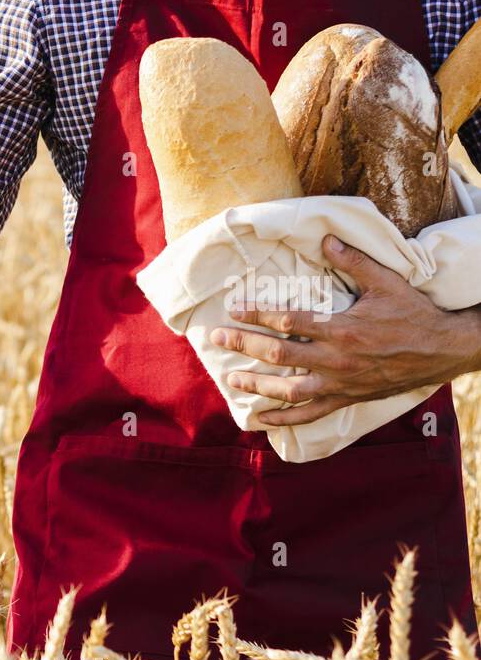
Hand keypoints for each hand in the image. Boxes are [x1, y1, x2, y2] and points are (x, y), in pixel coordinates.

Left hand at [209, 235, 480, 425]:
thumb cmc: (414, 314)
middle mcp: (337, 360)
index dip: (257, 315)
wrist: (443, 349)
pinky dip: (284, 420)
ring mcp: (340, 383)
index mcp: (342, 329)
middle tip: (216, 339)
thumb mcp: (387, 282)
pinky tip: (261, 420)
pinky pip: (310, 415)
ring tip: (232, 379)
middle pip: (279, 355)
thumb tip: (325, 239)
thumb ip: (353, 261)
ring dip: (256, 385)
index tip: (233, 309)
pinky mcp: (347, 399)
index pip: (289, 322)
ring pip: (288, 390)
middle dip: (244, 346)